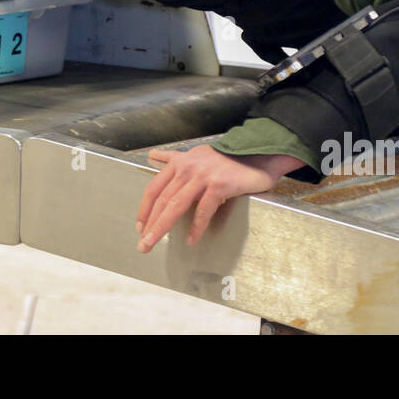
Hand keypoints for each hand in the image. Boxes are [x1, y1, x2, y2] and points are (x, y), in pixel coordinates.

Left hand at [135, 145, 304, 252]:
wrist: (258, 155)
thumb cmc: (227, 159)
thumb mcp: (196, 154)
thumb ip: (174, 158)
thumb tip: (153, 156)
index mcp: (180, 162)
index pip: (154, 188)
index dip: (145, 209)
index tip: (140, 227)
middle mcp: (188, 167)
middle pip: (162, 200)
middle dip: (150, 224)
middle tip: (143, 244)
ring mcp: (203, 176)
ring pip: (176, 206)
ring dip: (162, 228)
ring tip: (153, 244)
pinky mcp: (219, 185)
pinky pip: (203, 210)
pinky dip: (196, 227)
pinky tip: (191, 240)